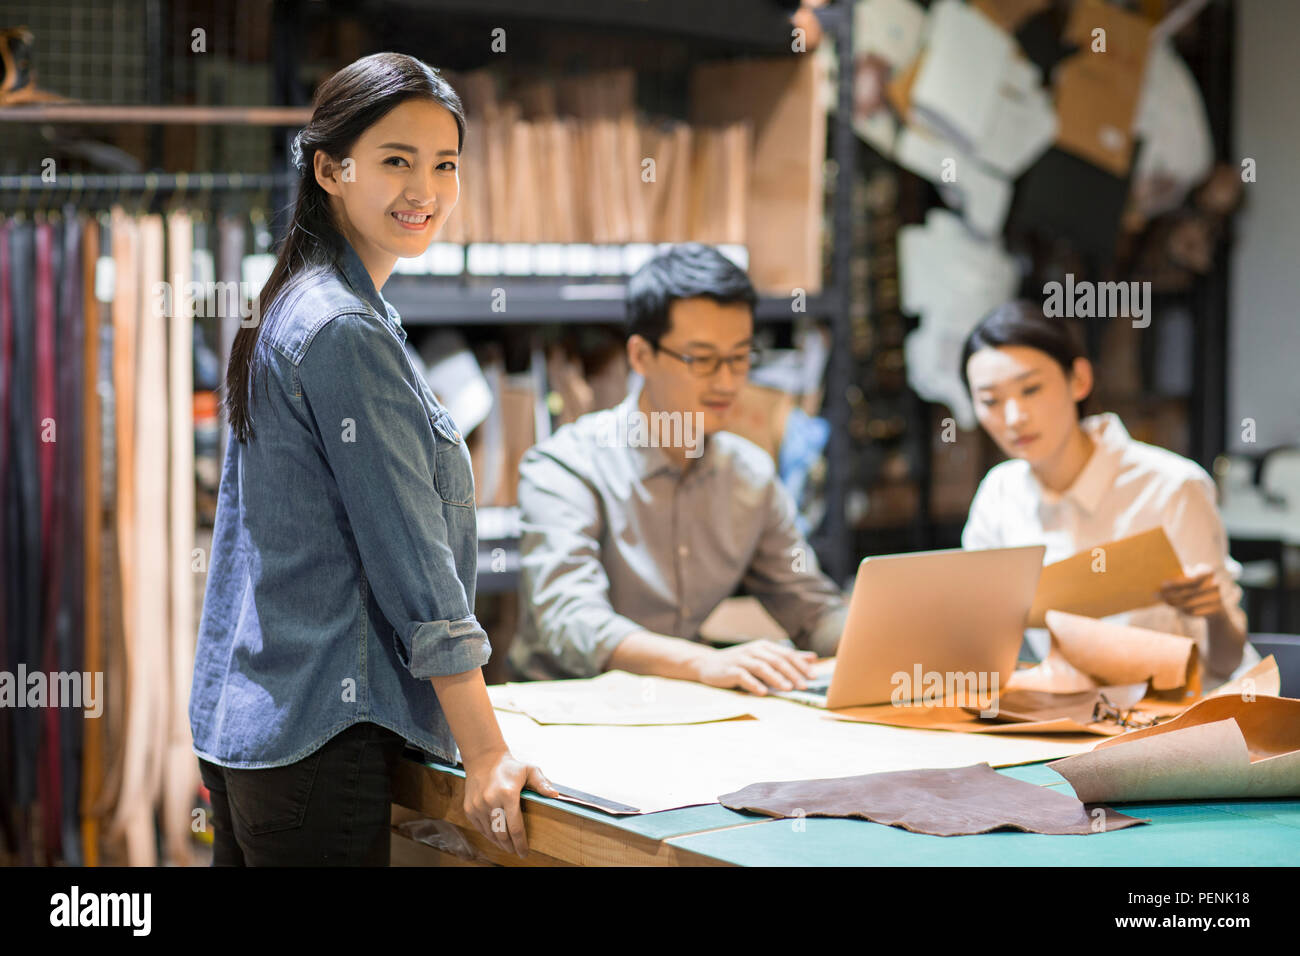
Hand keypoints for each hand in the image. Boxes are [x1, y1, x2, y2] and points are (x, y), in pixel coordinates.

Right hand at [461, 748, 557, 857]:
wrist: (483, 759)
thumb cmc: (510, 767)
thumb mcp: (529, 770)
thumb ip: (542, 783)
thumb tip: (554, 795)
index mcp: (507, 794)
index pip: (515, 827)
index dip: (521, 843)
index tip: (525, 852)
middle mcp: (490, 801)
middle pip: (502, 834)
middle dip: (511, 846)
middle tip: (518, 852)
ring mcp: (478, 806)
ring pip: (490, 833)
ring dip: (500, 843)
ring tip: (508, 847)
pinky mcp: (469, 809)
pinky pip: (480, 828)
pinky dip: (489, 836)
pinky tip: (497, 838)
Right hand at [689, 639, 817, 694]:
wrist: (708, 664)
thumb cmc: (740, 662)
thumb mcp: (763, 657)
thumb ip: (787, 658)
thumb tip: (813, 658)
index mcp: (764, 646)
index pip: (787, 654)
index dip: (801, 665)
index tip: (814, 677)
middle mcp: (753, 650)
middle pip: (777, 660)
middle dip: (792, 673)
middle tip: (804, 686)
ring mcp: (741, 659)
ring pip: (762, 667)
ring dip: (776, 678)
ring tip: (788, 689)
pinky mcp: (730, 670)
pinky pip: (744, 676)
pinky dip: (754, 684)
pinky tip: (763, 692)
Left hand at [1159, 563, 1226, 617]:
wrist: (1214, 606)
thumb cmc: (1195, 589)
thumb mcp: (1189, 581)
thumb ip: (1178, 579)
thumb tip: (1159, 584)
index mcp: (1208, 572)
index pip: (1192, 579)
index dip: (1177, 583)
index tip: (1162, 584)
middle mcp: (1215, 584)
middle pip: (1188, 592)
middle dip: (1171, 594)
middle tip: (1157, 595)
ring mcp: (1217, 598)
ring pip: (1189, 603)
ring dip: (1174, 603)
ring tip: (1164, 601)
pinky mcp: (1216, 610)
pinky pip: (1193, 612)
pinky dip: (1182, 611)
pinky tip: (1176, 608)